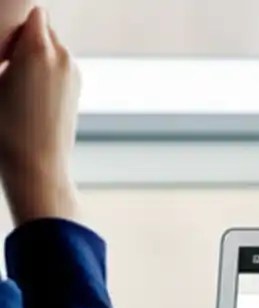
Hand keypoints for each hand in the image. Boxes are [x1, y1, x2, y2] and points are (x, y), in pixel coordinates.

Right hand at [0, 7, 79, 224]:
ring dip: (34, 51)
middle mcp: (63, 57)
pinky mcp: (77, 88)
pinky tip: (27, 88)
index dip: (14, 21)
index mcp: (39, 50)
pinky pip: (59, 64)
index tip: (1, 41)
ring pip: (53, 46)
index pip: (33, 12)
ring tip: (13, 74)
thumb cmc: (5, 128)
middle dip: (24, 34)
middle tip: (4, 58)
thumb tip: (5, 57)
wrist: (38, 166)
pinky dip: (45, 66)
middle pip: (43, 27)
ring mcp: (74, 73)